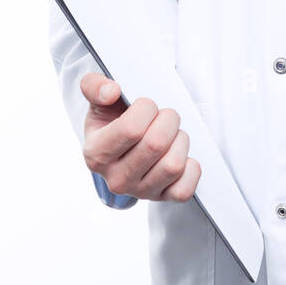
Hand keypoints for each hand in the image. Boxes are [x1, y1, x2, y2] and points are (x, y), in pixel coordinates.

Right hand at [80, 71, 200, 201]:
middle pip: (156, 144)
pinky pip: (185, 189)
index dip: (147, 108)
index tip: (145, 105)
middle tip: (163, 117)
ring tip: (170, 135)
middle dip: (167, 120)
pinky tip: (179, 155)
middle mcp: (115, 179)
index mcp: (96, 154)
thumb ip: (95, 86)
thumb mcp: (99, 100)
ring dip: (180, 141)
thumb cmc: (113, 120)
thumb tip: (112, 91)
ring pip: (173, 165)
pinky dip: (190, 168)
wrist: (123, 145)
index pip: (132, 129)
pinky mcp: (162, 198)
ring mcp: (140, 192)